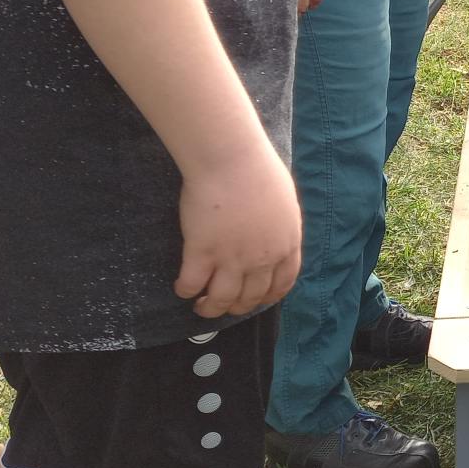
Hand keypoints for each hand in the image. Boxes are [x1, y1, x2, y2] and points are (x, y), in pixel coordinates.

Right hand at [175, 139, 301, 317]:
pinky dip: (185, 291)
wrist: (231, 158)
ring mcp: (232, 258)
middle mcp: (262, 258)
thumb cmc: (258, 170)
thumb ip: (280, 226)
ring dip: (210, 308)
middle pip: (250, 297)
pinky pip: (191, 284)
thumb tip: (274, 235)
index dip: (267, 297)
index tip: (256, 300)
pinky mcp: (202, 252)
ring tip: (201, 305)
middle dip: (237, 307)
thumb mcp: (284, 202)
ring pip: (221, 299)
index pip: (282, 284)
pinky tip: (181, 287)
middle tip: (223, 304)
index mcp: (286, 244)